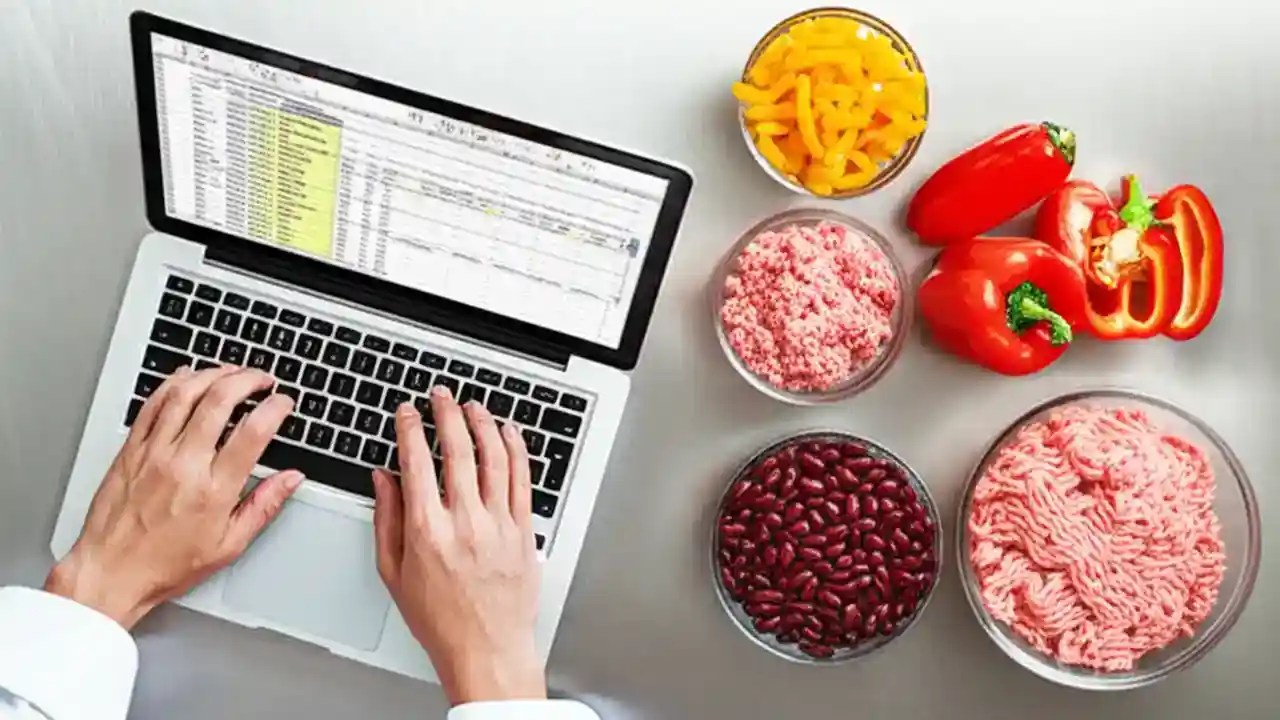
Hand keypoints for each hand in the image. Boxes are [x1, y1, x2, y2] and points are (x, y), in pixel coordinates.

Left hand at [45, 366, 302, 629]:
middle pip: (219, 401)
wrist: (110, 573)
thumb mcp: (228, 545)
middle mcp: (183, 465)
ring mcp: (153, 454)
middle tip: (261, 379)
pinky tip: (187, 378)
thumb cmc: (165, 564)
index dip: (275, 408)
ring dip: (213, 374)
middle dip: (248, 380)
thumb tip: (290, 480)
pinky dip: (173, 384)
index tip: (284, 402)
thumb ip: (263, 506)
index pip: (252, 432)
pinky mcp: (131, 450)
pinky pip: (152, 404)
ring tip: (231, 372)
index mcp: (213, 490)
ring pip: (185, 394)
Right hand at [372, 387, 542, 704]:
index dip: (410, 429)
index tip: (407, 412)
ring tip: (473, 406)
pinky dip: (516, 449)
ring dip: (482, 424)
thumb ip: (386, 520)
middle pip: (457, 450)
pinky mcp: (523, 530)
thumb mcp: (394, 573)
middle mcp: (464, 522)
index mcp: (426, 531)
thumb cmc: (440, 619)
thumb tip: (383, 479)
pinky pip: (522, 479)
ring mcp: (498, 524)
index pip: (416, 462)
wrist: (486, 649)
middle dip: (446, 414)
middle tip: (440, 396)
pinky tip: (509, 433)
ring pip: (494, 457)